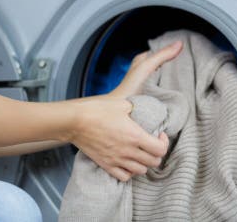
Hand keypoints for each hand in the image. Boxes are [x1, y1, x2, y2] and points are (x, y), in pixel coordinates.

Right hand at [70, 40, 182, 181]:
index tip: (159, 134)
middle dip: (155, 152)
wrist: (73, 121)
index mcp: (135, 135)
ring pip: (140, 171)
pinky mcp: (106, 164)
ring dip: (143, 162)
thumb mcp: (123, 102)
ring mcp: (116, 160)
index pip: (160, 149)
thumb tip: (152, 61)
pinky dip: (129, 171)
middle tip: (151, 141)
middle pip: (153, 163)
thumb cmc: (97, 109)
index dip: (163, 142)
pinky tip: (127, 159)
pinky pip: (125, 176)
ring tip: (140, 150)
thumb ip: (140, 99)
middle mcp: (128, 151)